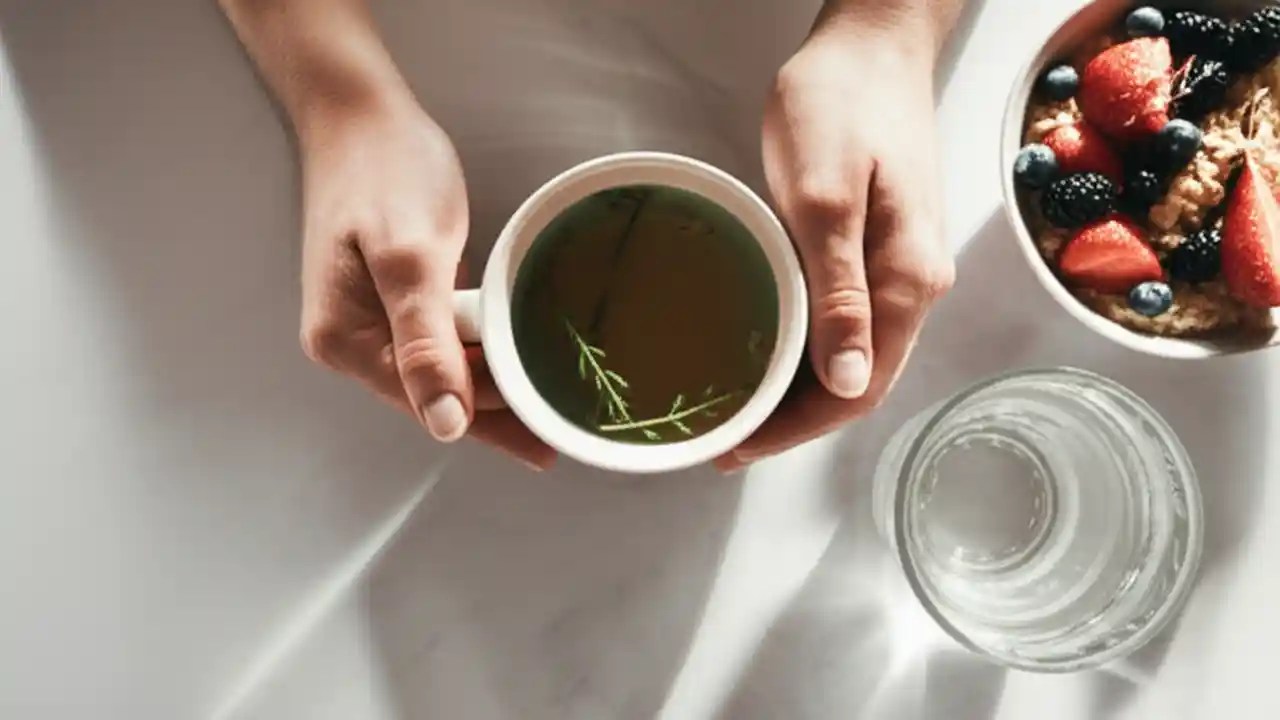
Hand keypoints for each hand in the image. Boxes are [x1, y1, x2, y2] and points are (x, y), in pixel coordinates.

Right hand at [297, 103, 555, 469]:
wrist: (361, 112)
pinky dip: (481, 351)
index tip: (549, 433)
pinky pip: (444, 340)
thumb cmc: (384, 170)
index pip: (428, 402)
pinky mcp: (397, 297)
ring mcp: (373, 319)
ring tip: (553, 404)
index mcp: (345, 341)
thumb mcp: (408, 254)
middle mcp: (352, 341)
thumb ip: (425, 340)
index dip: (490, 418)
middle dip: (497, 413)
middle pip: (434, 395)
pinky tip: (516, 359)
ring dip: (494, 384)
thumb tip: (444, 423)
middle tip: (564, 424)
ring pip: (444, 370)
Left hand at [720, 21, 953, 470]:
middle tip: (723, 436)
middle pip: (858, 383)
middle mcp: (914, 286)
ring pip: (852, 356)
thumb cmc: (842, 105)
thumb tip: (848, 383)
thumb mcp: (828, 199)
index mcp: (907, 282)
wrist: (872, 41)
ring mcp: (899, 266)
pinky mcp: (880, 246)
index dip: (797, 430)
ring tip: (736, 405)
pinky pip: (847, 320)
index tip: (736, 448)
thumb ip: (840, 293)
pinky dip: (806, 349)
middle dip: (793, 420)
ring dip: (799, 390)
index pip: (858, 390)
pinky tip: (769, 351)